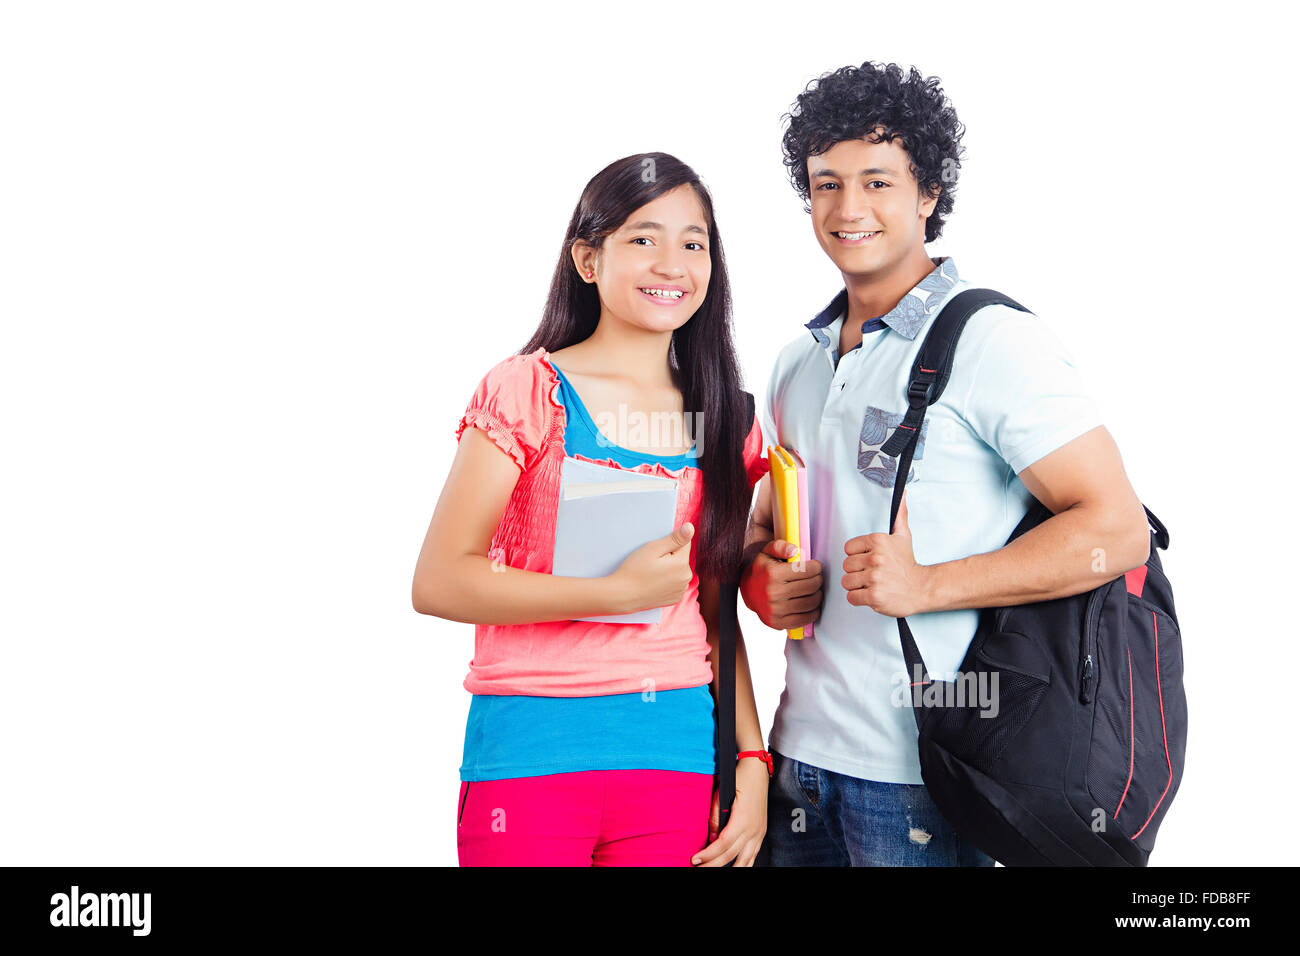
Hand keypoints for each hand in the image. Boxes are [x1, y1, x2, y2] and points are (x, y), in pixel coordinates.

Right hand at [607, 523, 694, 612]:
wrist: (623, 595)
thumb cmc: (635, 570)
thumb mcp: (653, 549)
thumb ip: (675, 538)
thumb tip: (690, 528)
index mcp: (682, 564)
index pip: (684, 543)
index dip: (669, 544)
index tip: (656, 551)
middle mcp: (686, 578)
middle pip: (681, 557)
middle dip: (669, 556)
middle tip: (651, 562)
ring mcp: (681, 590)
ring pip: (678, 570)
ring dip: (669, 568)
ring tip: (651, 573)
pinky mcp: (675, 598)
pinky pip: (674, 583)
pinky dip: (666, 580)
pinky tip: (653, 582)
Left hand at [692, 758, 768, 866]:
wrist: (757, 770)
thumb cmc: (740, 777)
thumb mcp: (723, 792)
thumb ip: (716, 816)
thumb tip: (711, 837)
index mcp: (743, 819)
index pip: (722, 844)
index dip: (708, 854)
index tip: (695, 859)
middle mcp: (754, 829)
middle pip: (731, 855)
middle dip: (713, 865)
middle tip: (699, 869)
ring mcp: (759, 832)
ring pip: (745, 860)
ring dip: (729, 869)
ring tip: (714, 870)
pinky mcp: (761, 833)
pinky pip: (753, 855)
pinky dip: (743, 864)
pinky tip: (734, 867)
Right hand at [739, 538, 822, 630]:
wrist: (749, 592)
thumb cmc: (763, 571)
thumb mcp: (767, 553)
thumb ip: (780, 546)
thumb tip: (794, 551)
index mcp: (773, 574)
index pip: (807, 570)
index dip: (816, 567)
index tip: (815, 566)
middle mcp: (774, 593)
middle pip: (812, 586)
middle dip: (818, 580)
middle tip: (816, 577)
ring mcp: (776, 610)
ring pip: (811, 602)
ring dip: (818, 595)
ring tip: (814, 590)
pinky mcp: (779, 623)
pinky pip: (805, 618)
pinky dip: (813, 612)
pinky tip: (811, 604)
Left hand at [842, 493, 932, 616]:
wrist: (922, 588)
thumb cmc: (908, 564)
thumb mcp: (903, 536)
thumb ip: (899, 515)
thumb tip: (903, 493)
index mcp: (878, 541)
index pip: (848, 549)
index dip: (857, 556)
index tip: (869, 560)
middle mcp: (875, 558)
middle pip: (846, 565)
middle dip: (857, 571)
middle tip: (872, 574)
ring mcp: (874, 578)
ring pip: (847, 581)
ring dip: (857, 586)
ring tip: (872, 584)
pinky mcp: (874, 596)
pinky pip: (851, 597)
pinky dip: (859, 599)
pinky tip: (872, 594)